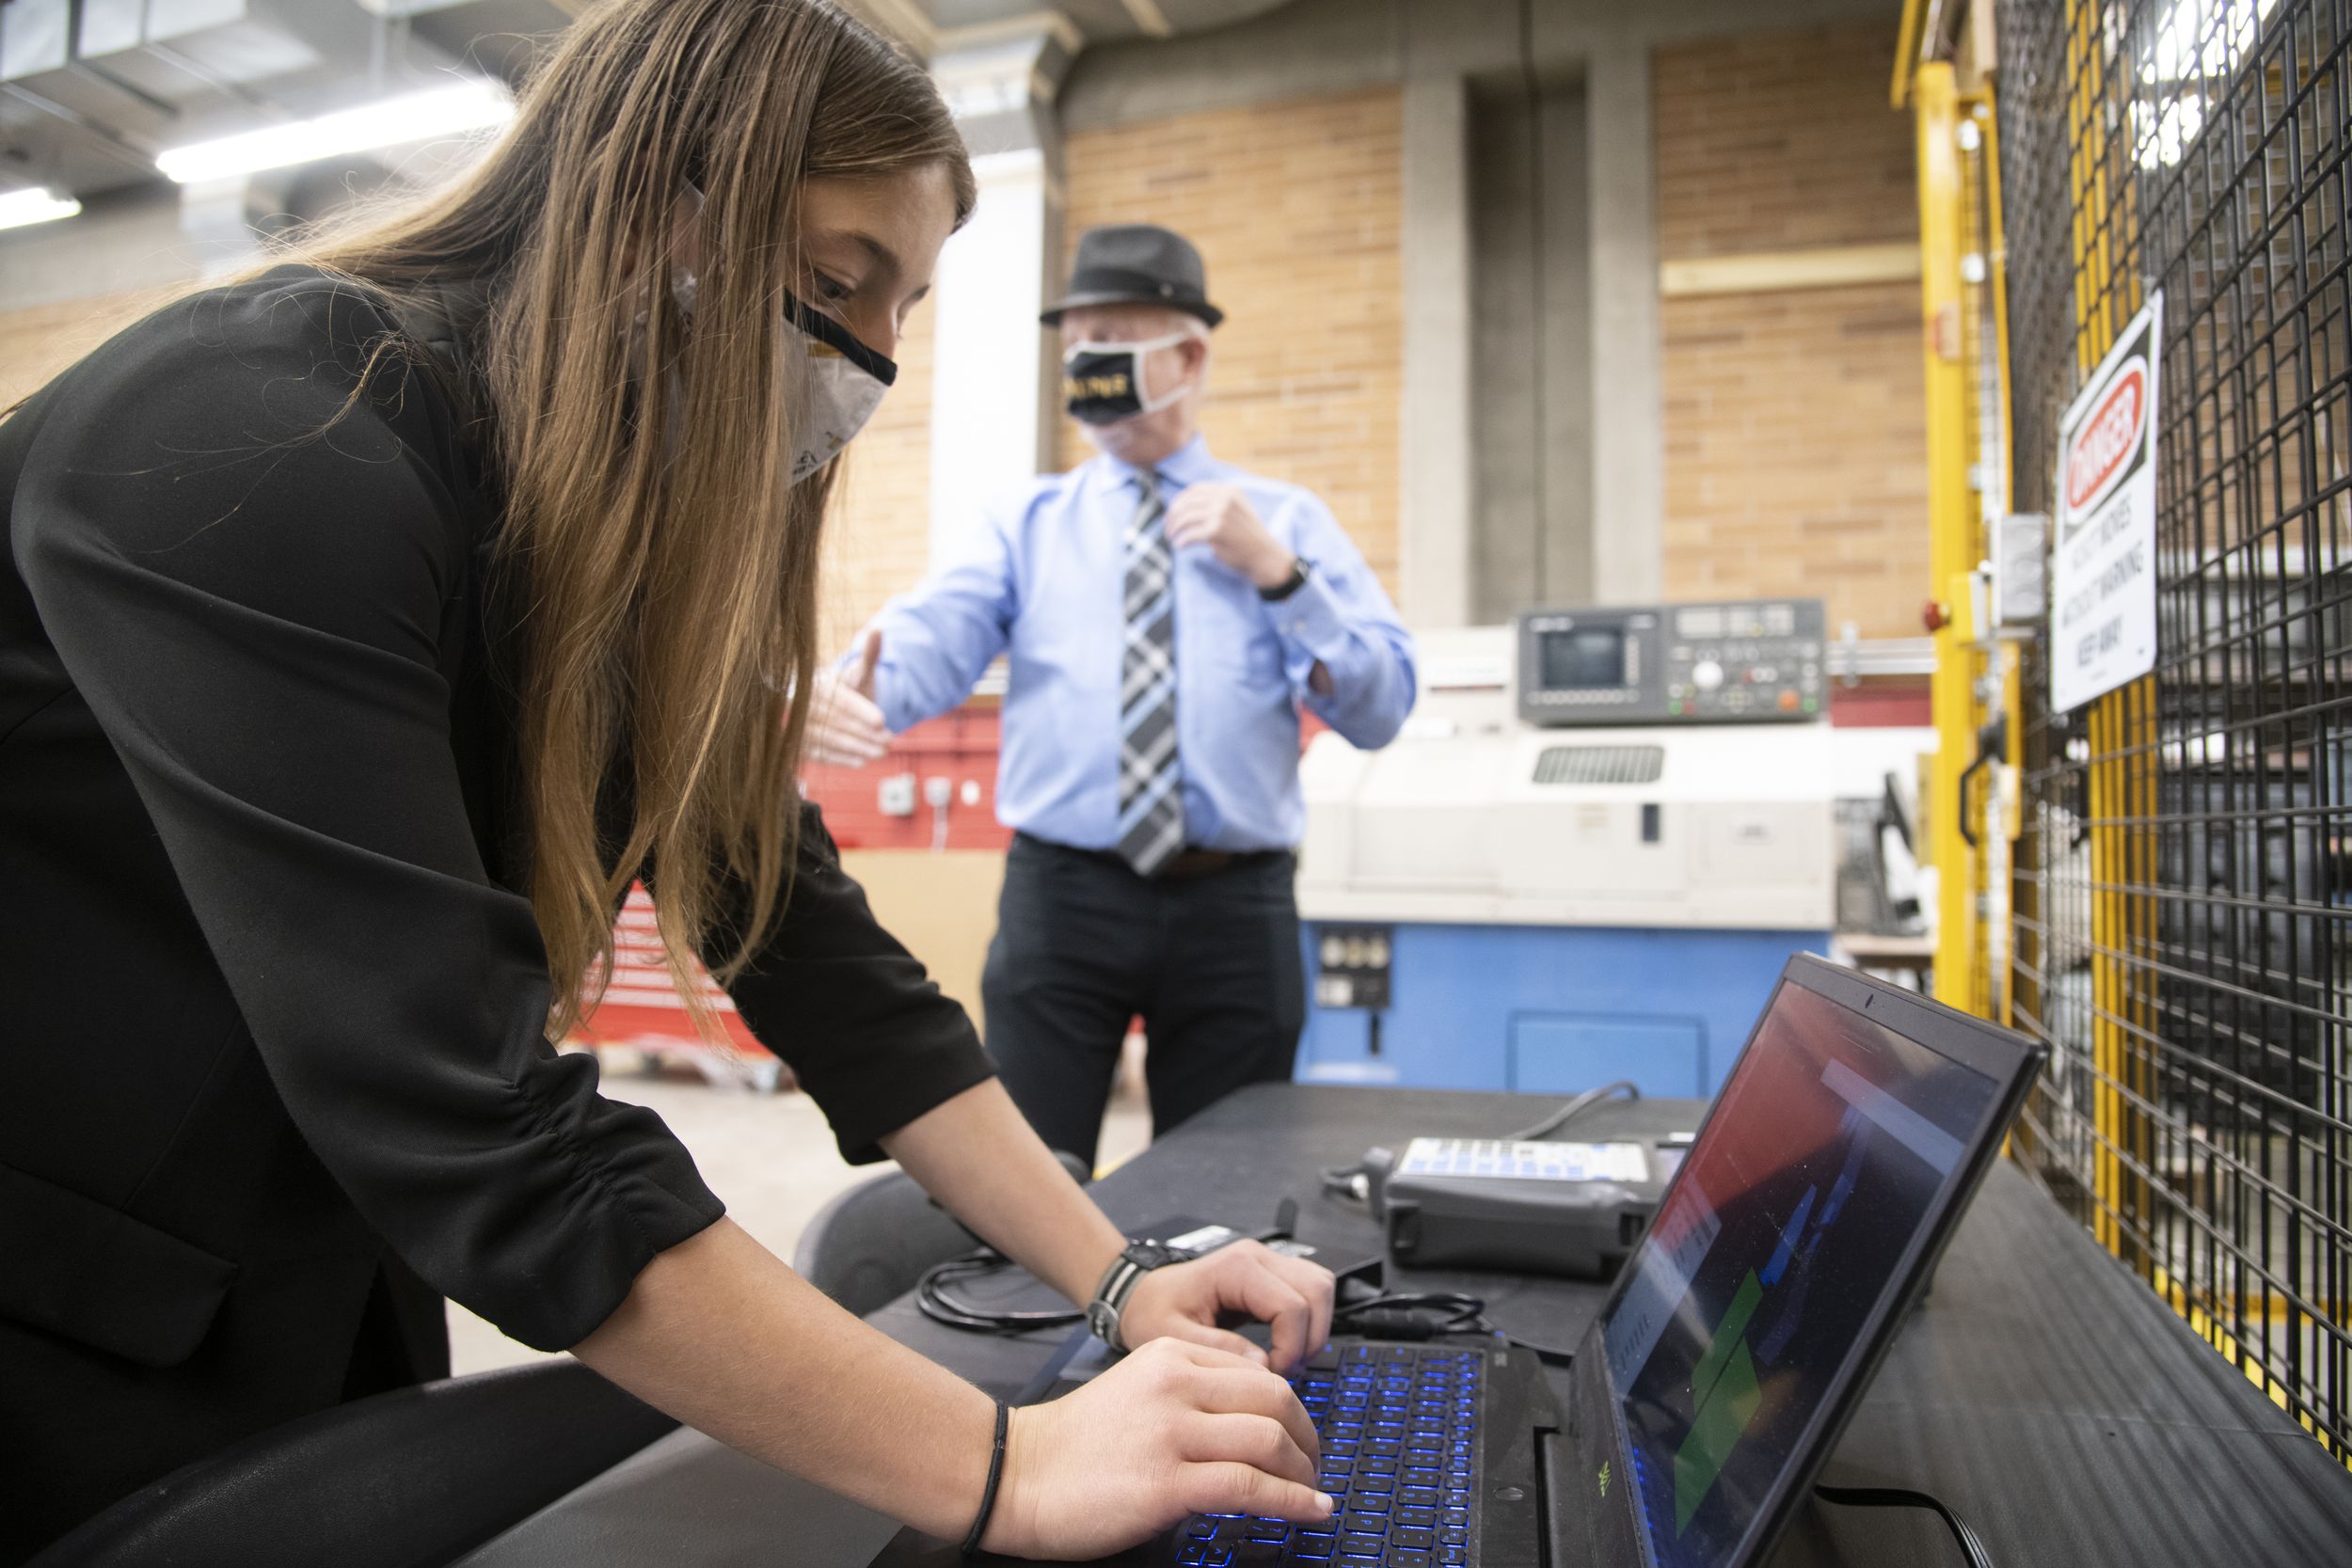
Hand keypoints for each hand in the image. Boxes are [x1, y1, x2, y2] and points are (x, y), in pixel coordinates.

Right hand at [805, 627, 889, 767]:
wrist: (839, 705)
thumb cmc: (852, 685)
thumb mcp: (863, 671)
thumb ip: (870, 653)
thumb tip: (878, 629)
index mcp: (815, 682)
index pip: (838, 698)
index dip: (860, 710)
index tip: (882, 720)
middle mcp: (800, 703)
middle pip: (834, 721)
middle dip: (864, 733)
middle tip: (890, 740)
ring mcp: (796, 724)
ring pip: (828, 739)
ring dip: (857, 748)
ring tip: (882, 753)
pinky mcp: (799, 743)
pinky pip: (818, 754)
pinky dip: (840, 759)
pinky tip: (861, 762)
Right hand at [983, 1338, 1333, 1558]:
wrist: (1012, 1473)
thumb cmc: (1069, 1445)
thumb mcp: (1135, 1393)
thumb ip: (1189, 1398)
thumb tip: (1247, 1430)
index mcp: (1170, 1357)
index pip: (1257, 1373)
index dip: (1292, 1409)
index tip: (1301, 1437)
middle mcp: (1175, 1385)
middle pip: (1276, 1397)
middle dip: (1308, 1437)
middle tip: (1314, 1466)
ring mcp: (1172, 1432)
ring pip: (1270, 1438)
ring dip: (1304, 1472)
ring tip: (1310, 1494)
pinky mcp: (1166, 1482)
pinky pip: (1250, 1486)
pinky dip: (1292, 1501)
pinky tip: (1307, 1511)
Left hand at [1118, 1240, 1334, 1374]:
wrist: (1142, 1295)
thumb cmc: (1153, 1311)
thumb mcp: (1173, 1336)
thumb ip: (1219, 1349)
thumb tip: (1264, 1367)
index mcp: (1236, 1268)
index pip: (1291, 1306)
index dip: (1290, 1348)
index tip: (1271, 1375)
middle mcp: (1258, 1257)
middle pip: (1317, 1290)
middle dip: (1310, 1338)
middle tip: (1285, 1370)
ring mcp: (1269, 1263)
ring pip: (1321, 1286)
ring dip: (1315, 1328)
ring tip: (1288, 1359)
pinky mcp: (1273, 1275)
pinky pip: (1311, 1290)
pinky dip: (1309, 1320)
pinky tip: (1287, 1345)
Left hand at [1164, 483, 1295, 590]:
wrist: (1266, 556)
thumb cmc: (1248, 538)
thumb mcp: (1237, 512)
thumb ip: (1217, 504)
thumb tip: (1185, 507)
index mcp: (1230, 491)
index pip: (1196, 489)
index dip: (1180, 501)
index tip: (1172, 513)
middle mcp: (1225, 498)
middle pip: (1187, 502)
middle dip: (1173, 516)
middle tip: (1168, 529)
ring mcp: (1221, 513)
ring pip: (1186, 517)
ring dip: (1174, 529)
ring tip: (1172, 539)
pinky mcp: (1217, 530)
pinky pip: (1190, 534)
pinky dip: (1182, 541)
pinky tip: (1180, 546)